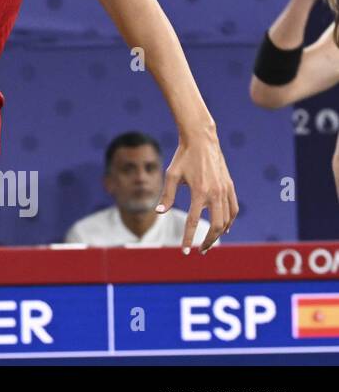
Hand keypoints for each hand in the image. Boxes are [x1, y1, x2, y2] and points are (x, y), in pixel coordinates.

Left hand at [159, 134, 237, 253]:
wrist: (202, 140)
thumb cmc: (183, 157)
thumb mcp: (171, 175)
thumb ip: (167, 196)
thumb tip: (158, 213)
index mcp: (199, 192)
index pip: (193, 222)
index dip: (189, 238)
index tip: (186, 251)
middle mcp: (215, 193)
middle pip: (215, 226)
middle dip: (208, 242)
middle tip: (200, 251)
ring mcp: (225, 190)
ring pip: (226, 220)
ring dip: (218, 234)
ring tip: (209, 243)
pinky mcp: (230, 187)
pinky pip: (233, 209)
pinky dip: (229, 222)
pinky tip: (223, 229)